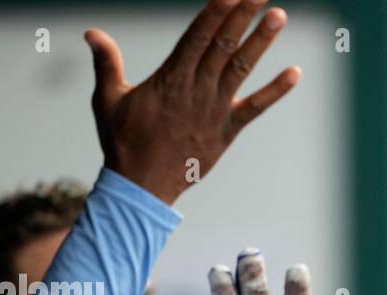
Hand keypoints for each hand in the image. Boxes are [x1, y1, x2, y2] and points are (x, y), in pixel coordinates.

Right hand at [86, 0, 300, 204]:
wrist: (141, 186)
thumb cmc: (122, 141)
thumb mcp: (107, 99)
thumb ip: (106, 63)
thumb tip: (91, 32)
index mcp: (170, 78)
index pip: (197, 35)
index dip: (216, 11)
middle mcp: (196, 89)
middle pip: (224, 44)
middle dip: (243, 15)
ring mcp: (215, 110)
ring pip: (242, 68)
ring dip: (261, 41)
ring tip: (279, 16)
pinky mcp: (227, 130)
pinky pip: (256, 108)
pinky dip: (276, 90)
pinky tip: (295, 73)